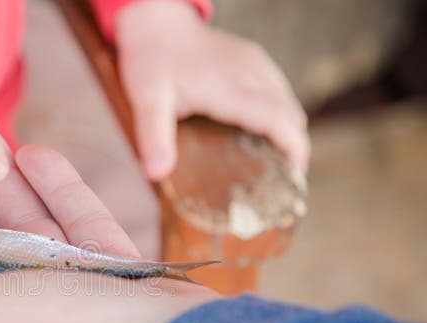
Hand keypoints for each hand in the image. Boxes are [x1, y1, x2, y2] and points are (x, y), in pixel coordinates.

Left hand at [116, 1, 309, 177]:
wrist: (155, 20)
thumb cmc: (151, 60)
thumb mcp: (147, 100)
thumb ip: (153, 136)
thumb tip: (158, 173)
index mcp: (229, 87)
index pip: (277, 119)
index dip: (293, 148)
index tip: (296, 176)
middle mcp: (250, 73)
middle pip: (290, 114)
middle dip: (295, 147)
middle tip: (284, 182)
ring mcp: (255, 64)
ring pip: (288, 102)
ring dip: (289, 132)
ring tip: (278, 164)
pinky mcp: (253, 60)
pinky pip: (279, 91)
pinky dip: (281, 116)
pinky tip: (265, 135)